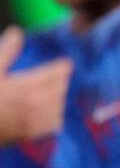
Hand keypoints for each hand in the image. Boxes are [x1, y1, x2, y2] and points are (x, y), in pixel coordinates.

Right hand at [0, 27, 71, 145]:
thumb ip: (7, 52)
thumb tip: (17, 32)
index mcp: (27, 86)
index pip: (58, 73)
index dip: (62, 66)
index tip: (64, 63)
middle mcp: (36, 104)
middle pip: (60, 88)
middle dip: (59, 80)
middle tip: (56, 75)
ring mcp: (35, 121)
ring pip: (59, 105)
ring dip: (57, 96)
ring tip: (51, 91)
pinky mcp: (31, 134)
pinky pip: (53, 124)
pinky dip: (53, 115)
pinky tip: (46, 111)